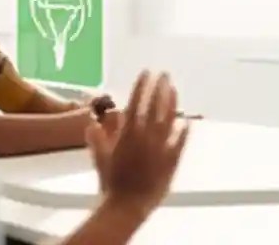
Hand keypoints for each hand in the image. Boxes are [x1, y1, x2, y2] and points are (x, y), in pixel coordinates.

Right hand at [87, 71, 189, 221]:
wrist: (127, 206)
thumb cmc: (111, 183)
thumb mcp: (101, 159)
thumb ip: (97, 140)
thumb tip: (92, 124)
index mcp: (128, 133)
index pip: (137, 102)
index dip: (142, 86)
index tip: (146, 72)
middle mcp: (146, 136)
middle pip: (156, 106)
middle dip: (160, 88)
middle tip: (165, 74)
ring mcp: (161, 148)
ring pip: (169, 119)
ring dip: (172, 102)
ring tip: (174, 90)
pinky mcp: (172, 161)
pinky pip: (180, 141)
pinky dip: (183, 130)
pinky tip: (187, 122)